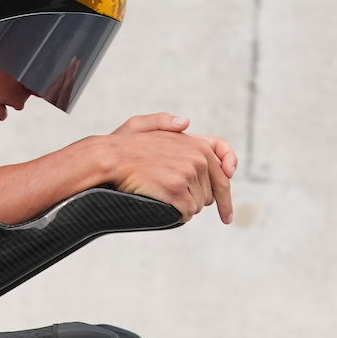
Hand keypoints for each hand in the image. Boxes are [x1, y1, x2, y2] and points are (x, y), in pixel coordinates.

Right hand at [103, 114, 236, 224]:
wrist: (109, 159)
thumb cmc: (122, 145)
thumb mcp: (143, 124)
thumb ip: (165, 121)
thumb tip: (185, 122)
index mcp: (195, 143)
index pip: (225, 162)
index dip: (227, 182)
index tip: (227, 199)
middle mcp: (198, 157)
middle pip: (212, 191)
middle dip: (198, 199)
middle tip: (179, 199)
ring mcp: (188, 174)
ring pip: (199, 204)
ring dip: (185, 207)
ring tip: (164, 197)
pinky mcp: (178, 191)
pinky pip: (187, 212)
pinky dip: (178, 216)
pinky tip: (164, 208)